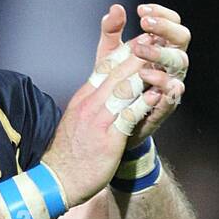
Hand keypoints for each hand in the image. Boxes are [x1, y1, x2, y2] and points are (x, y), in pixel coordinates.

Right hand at [42, 42, 164, 207]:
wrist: (57, 180)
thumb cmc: (69, 152)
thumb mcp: (76, 118)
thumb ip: (91, 101)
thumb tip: (103, 87)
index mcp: (83, 98)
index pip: (105, 68)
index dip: (125, 51)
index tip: (141, 38)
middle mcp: (89, 106)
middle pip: (116, 73)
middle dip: (139, 54)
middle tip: (157, 39)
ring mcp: (98, 122)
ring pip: (122, 90)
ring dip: (144, 73)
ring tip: (161, 60)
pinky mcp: (108, 140)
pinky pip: (127, 118)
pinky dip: (142, 104)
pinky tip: (156, 95)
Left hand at [117, 2, 190, 148]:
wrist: (110, 124)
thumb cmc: (114, 85)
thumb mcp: (109, 56)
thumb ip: (111, 33)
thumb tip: (116, 8)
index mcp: (161, 48)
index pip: (172, 23)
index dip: (161, 14)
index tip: (141, 10)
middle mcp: (170, 65)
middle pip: (181, 39)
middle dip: (165, 29)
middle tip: (144, 24)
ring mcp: (170, 85)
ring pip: (180, 63)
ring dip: (161, 53)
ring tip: (140, 50)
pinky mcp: (164, 107)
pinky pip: (173, 94)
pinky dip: (164, 85)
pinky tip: (148, 75)